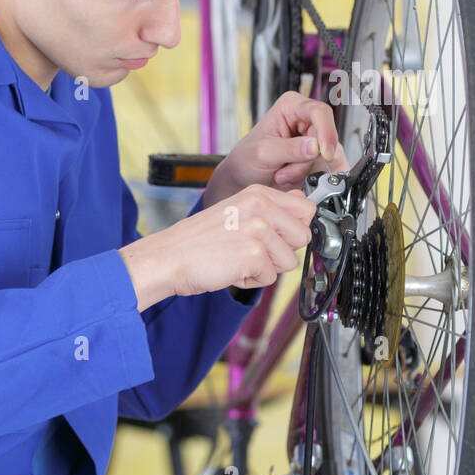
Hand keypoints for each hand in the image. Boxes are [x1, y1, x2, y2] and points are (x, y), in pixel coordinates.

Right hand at [118, 183, 316, 309]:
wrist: (168, 257)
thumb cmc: (199, 238)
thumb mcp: (237, 209)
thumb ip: (270, 206)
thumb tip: (300, 198)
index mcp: (258, 194)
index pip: (306, 208)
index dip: (295, 228)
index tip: (279, 235)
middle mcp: (261, 207)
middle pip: (303, 236)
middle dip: (283, 250)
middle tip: (253, 249)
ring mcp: (258, 231)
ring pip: (289, 261)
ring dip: (266, 268)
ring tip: (238, 259)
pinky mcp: (253, 256)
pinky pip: (270, 278)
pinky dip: (251, 281)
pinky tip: (231, 269)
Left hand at [203, 91, 350, 206]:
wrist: (244, 176)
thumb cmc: (247, 157)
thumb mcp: (263, 152)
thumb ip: (289, 149)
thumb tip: (316, 147)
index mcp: (291, 106)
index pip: (319, 112)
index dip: (326, 131)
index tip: (324, 153)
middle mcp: (305, 119)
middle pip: (324, 137)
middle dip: (305, 161)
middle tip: (284, 172)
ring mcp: (312, 138)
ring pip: (323, 156)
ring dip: (302, 171)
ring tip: (281, 174)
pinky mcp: (315, 156)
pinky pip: (321, 168)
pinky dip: (305, 177)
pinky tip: (288, 176)